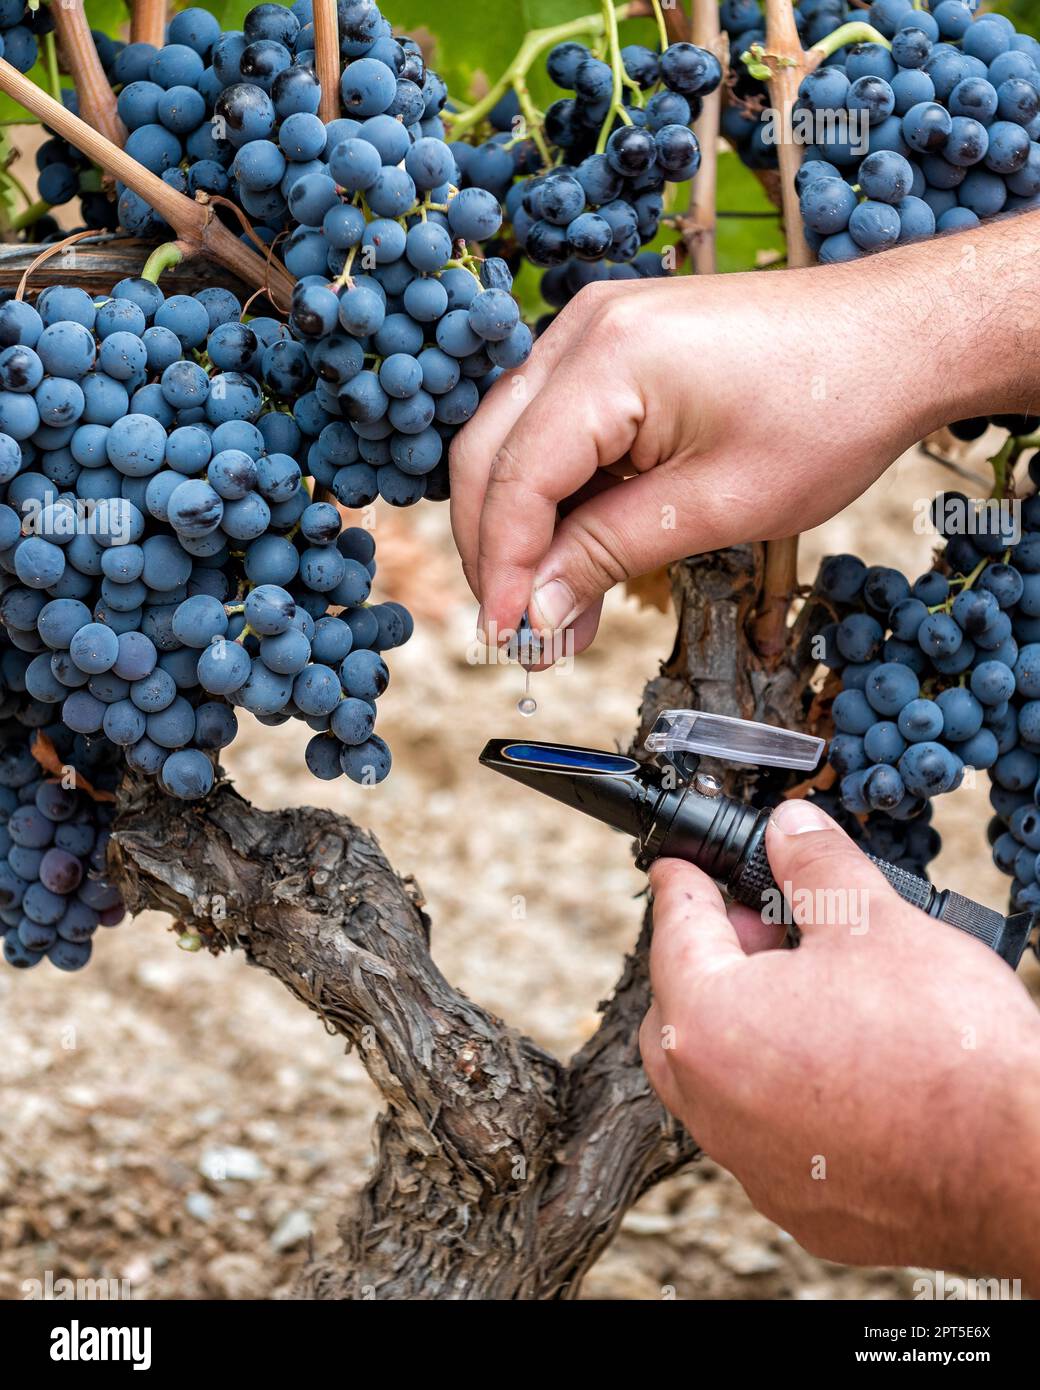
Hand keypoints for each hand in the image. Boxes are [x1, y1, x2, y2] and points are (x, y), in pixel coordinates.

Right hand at [450, 214, 1039, 656]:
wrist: (901, 336)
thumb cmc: (834, 406)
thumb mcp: (718, 504)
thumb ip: (609, 553)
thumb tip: (535, 610)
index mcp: (608, 357)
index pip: (515, 479)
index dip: (503, 569)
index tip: (510, 637)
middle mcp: (586, 328)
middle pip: (489, 454)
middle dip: (496, 552)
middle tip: (523, 633)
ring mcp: (598, 328)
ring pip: (514, 442)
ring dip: (524, 528)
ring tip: (558, 611)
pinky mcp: (618, 344)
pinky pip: (556, 424)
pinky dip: (558, 493)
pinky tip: (579, 553)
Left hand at [639, 797, 1039, 1285]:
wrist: (1017, 1172)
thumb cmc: (946, 1051)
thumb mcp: (876, 922)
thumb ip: (817, 866)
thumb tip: (789, 828)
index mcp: (709, 1023)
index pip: (674, 930)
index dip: (682, 883)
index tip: (680, 866)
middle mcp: (713, 1104)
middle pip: (680, 1012)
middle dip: (710, 960)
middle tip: (760, 925)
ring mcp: (754, 1164)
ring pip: (718, 1081)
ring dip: (745, 1029)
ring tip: (807, 989)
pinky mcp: (802, 1206)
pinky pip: (766, 1135)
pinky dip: (782, 1093)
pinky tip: (836, 1065)